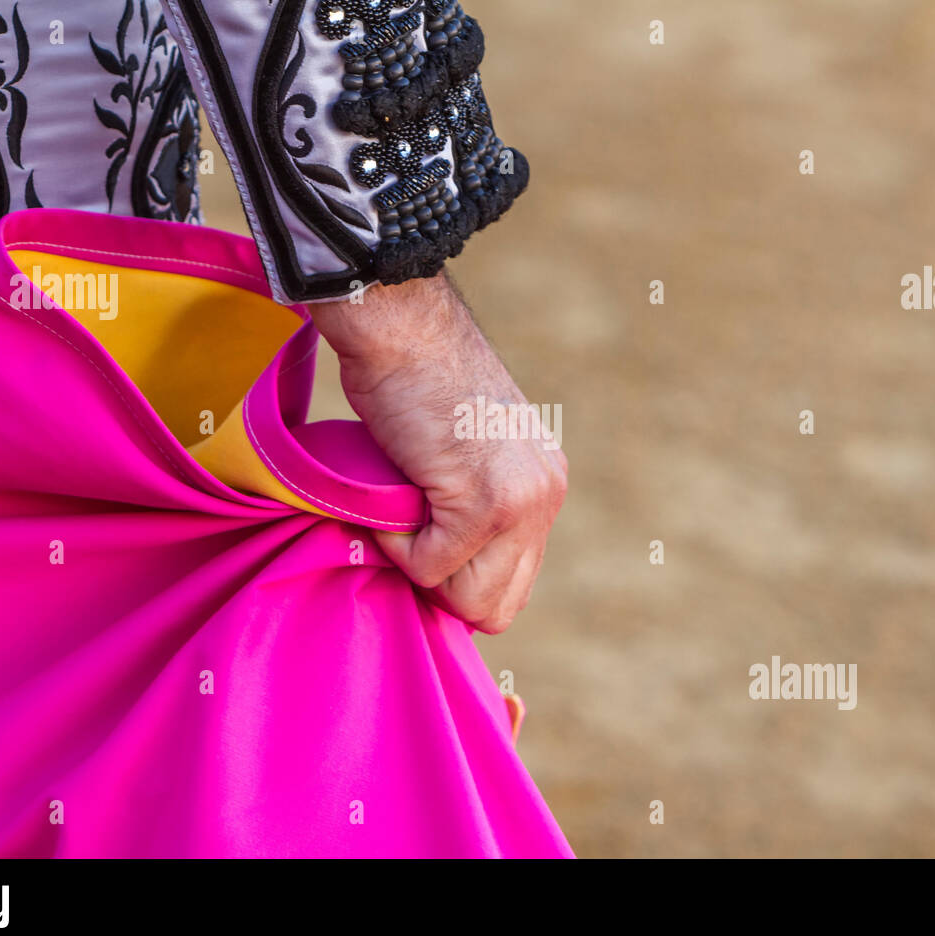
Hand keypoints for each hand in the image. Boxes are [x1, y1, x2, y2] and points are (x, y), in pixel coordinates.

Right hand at [309, 272, 566, 632]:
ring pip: (470, 600)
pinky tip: (390, 495)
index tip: (423, 544)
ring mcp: (520, 502)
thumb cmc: (413, 378)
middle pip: (499, 607)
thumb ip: (475, 499)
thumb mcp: (466, 447)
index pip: (515, 582)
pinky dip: (394, 543)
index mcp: (544, 483)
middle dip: (444, 589)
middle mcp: (544, 496)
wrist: (401, 328)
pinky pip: (429, 566)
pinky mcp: (483, 503)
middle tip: (408, 538)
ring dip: (422, 569)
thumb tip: (445, 565)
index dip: (462, 580)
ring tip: (401, 513)